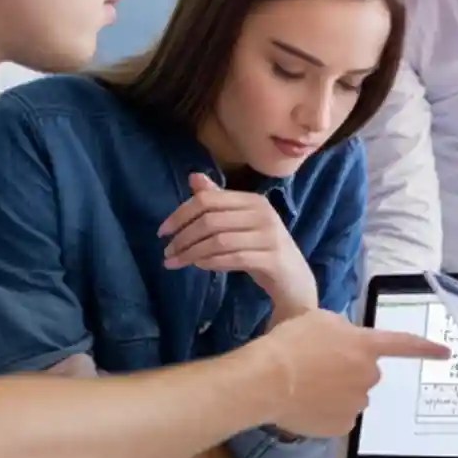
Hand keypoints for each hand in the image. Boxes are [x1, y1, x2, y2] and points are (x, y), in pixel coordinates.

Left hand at [160, 173, 317, 318]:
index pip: (208, 200)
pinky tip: (199, 266)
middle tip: (167, 252)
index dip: (181, 214)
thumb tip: (194, 177)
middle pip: (211, 220)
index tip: (163, 231)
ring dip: (191, 253)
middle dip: (183, 237)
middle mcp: (263, 214)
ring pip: (219, 241)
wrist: (294, 280)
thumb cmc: (262, 249)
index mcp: (253, 200)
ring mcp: (269, 236)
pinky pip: (233, 259)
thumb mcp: (239, 222)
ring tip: (174, 262)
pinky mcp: (271, 259)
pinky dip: (211, 262)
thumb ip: (218, 201)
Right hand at [260, 309, 450, 436]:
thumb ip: (344, 331)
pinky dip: (326, 411)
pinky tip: (305, 402)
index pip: (404, 344)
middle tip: (318, 365)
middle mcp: (368, 375)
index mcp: (366, 346)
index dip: (426, 348)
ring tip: (306, 383)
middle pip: (366, 372)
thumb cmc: (291, 342)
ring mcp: (356, 403)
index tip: (446, 353)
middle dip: (349, 369)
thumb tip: (347, 345)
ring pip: (351, 395)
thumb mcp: (322, 320)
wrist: (267, 379)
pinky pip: (339, 416)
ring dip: (337, 390)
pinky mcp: (341, 426)